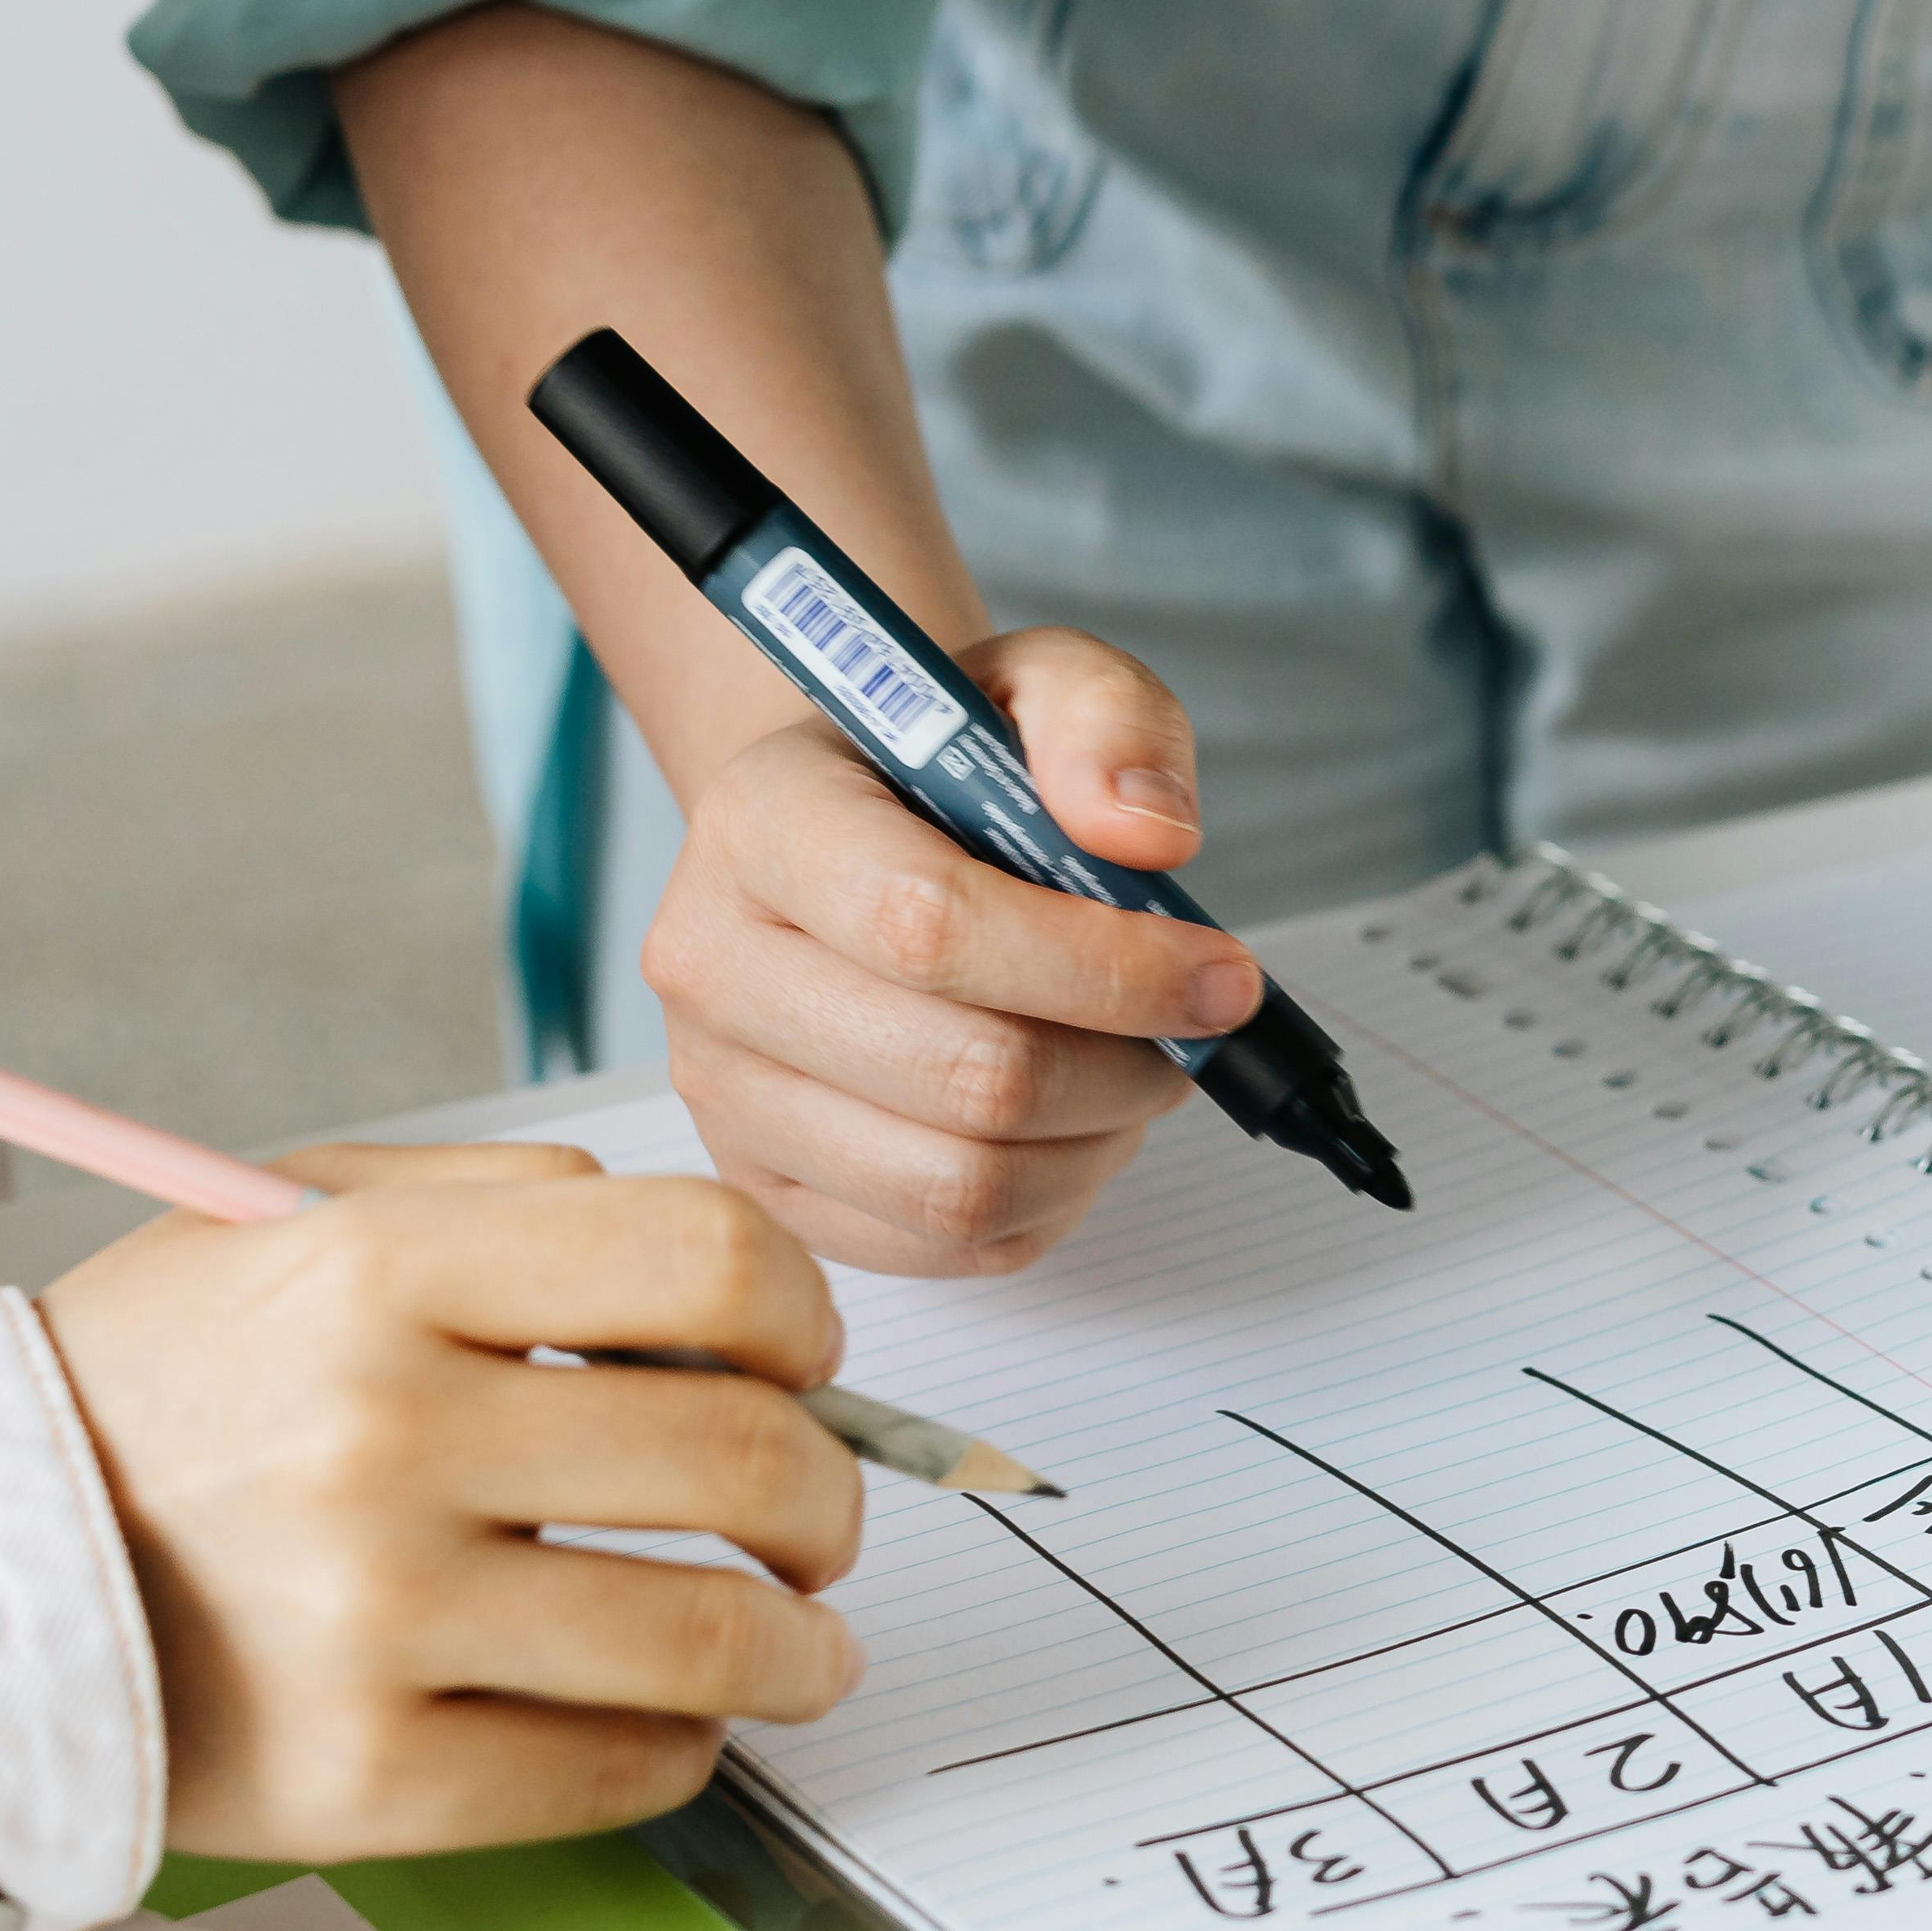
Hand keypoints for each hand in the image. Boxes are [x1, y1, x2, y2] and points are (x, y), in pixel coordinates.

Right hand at [35, 1142, 867, 1863]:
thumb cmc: (151, 1391)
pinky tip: (673, 1721)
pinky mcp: (365, 1778)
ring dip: (802, 1649)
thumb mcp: (292, 1217)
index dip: (802, 1314)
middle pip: (741, 1460)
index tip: (806, 1362)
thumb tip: (727, 1290)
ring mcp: (375, 1619)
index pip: (710, 1261)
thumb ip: (511, 1206)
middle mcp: (386, 1438)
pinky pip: (615, 1772)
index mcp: (378, 1272)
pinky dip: (685, 1749)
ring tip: (803, 1645)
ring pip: (710, 1640)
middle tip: (822, 1524)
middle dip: (829, 1501)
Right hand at [646, 626, 1261, 1276]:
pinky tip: (1070, 1122)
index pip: (931, 927)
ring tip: (1133, 1070)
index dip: (1105, 968)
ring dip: (1096, 1140)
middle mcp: (710, 965)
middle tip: (1193, 1028)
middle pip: (964, 1075)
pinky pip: (946, 1245)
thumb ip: (1107, 722)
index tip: (1221, 973)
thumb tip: (1146, 839)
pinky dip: (1050, 1198)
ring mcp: (726, 1094)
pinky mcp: (771, 1189)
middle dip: (1124, 1064)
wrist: (852, 837)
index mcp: (759, 822)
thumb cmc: (942, 771)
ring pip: (961, 1183)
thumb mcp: (1038, 685)